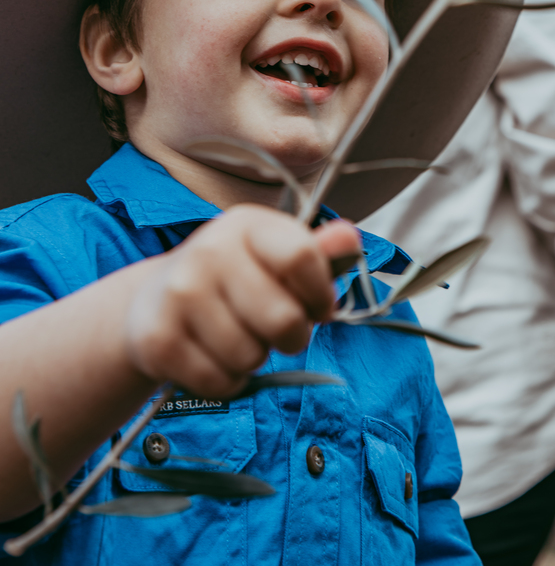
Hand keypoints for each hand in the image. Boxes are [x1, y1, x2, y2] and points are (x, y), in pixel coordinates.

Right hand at [125, 205, 359, 399]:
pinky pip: (219, 382)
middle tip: (278, 330)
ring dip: (254, 359)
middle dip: (292, 336)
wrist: (152, 300)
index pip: (302, 257)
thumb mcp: (273, 255)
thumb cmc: (231, 278)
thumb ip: (317, 253)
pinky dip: (226, 381)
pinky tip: (213, 355)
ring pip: (250, 356)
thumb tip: (350, 238)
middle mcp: (209, 251)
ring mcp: (179, 293)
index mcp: (246, 224)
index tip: (319, 307)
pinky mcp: (158, 338)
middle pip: (283, 318)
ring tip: (238, 337)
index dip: (322, 294)